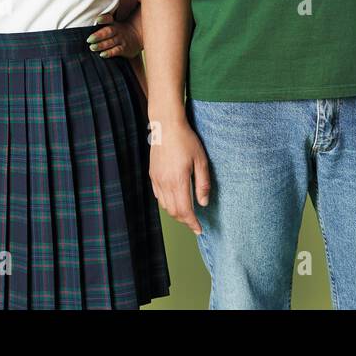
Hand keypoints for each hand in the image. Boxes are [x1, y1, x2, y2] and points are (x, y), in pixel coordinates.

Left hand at [86, 19, 139, 57]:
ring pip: (111, 41)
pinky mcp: (124, 48)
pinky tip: (102, 54)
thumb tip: (83, 26)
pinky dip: (110, 53)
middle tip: (89, 39)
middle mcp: (117, 31)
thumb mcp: (114, 24)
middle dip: (99, 35)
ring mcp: (121, 40)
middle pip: (109, 31)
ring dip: (101, 45)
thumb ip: (102, 25)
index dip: (104, 19)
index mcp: (114, 24)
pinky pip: (117, 50)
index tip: (98, 20)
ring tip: (92, 47)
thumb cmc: (119, 31)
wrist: (136, 36)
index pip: (109, 19)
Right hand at [149, 117, 211, 234]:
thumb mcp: (201, 160)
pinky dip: (167, 203)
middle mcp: (165, 183)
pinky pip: (158, 196)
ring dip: (176, 212)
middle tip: (195, 222)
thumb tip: (203, 203)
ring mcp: (156, 179)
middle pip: (174, 211)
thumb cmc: (186, 140)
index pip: (185, 211)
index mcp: (178, 181)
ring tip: (186, 212)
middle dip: (185, 220)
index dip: (192, 223)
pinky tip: (174, 199)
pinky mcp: (152, 174)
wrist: (166, 126)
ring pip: (165, 205)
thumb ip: (203, 183)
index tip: (199, 229)